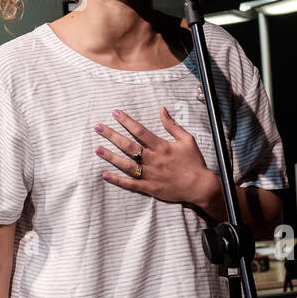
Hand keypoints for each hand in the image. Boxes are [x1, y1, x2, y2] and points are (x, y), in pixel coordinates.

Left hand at [93, 107, 217, 207]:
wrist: (200, 187)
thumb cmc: (194, 162)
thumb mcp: (187, 140)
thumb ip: (172, 125)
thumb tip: (162, 109)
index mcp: (161, 147)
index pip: (140, 131)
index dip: (127, 121)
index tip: (115, 113)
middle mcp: (153, 160)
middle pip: (128, 146)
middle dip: (112, 135)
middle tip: (98, 127)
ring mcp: (150, 174)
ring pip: (126, 164)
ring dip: (110, 156)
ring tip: (97, 148)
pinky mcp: (149, 187)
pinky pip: (130, 184)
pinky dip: (117, 180)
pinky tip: (105, 174)